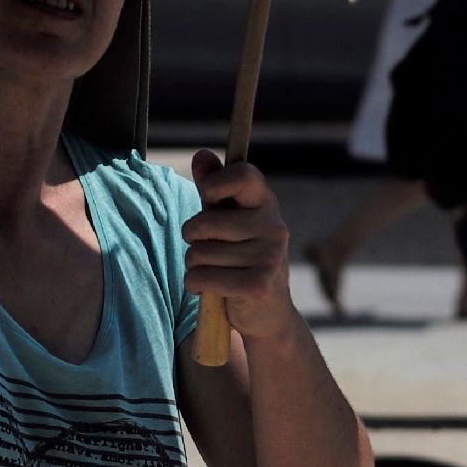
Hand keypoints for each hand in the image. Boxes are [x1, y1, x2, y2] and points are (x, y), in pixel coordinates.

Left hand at [183, 150, 304, 346]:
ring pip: (198, 253)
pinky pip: (201, 277)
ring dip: (194, 265)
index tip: (209, 199)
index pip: (243, 174)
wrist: (267, 312)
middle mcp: (274, 226)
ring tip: (214, 270)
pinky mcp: (257, 285)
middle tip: (206, 247)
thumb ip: (213, 187)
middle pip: (203, 222)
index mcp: (266, 203)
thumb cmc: (240, 256)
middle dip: (192, 238)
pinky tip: (210, 289)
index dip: (215, 184)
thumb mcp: (228, 219)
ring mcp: (269, 256)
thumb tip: (201, 155)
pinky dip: (195, 285)